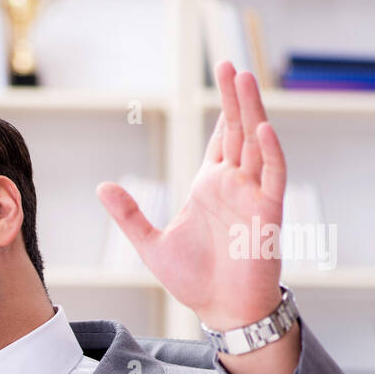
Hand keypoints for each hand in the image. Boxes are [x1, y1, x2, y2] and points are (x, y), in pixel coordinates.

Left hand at [96, 61, 286, 330]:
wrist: (222, 310)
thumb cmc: (194, 280)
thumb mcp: (150, 245)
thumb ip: (129, 215)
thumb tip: (102, 187)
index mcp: (209, 187)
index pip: (219, 138)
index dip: (222, 108)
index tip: (222, 75)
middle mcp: (233, 185)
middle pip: (237, 131)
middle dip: (234, 97)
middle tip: (229, 63)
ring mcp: (252, 196)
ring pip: (255, 144)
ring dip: (251, 112)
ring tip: (245, 79)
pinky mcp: (267, 215)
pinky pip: (271, 177)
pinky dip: (268, 153)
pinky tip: (261, 129)